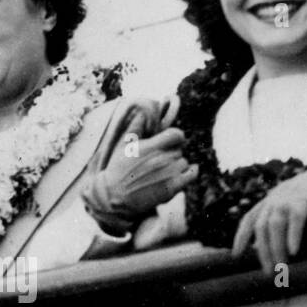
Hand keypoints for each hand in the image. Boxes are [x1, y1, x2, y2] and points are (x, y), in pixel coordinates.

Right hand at [83, 127, 198, 233]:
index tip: (171, 141)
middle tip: (161, 159)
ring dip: (178, 164)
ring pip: (184, 161)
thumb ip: (136, 126)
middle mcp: (160, 159)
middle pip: (179, 149)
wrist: (114, 196)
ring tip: (165, 170)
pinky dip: (191, 171)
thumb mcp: (122, 145)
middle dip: (172, 152)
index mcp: (150, 147)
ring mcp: (167, 173)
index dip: (176, 137)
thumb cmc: (117, 169)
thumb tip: (144, 110)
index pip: (177, 134)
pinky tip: (187, 171)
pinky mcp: (171, 188)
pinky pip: (191, 174)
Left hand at [232, 159, 306, 275]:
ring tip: (282, 268)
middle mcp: (276, 197)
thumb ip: (284, 221)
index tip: (236, 255)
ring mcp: (290, 196)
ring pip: (275, 225)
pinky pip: (297, 218)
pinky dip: (294, 235)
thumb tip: (276, 247)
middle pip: (261, 227)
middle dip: (263, 252)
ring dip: (276, 249)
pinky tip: (294, 252)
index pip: (249, 219)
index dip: (241, 237)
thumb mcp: (295, 205)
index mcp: (271, 199)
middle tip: (270, 273)